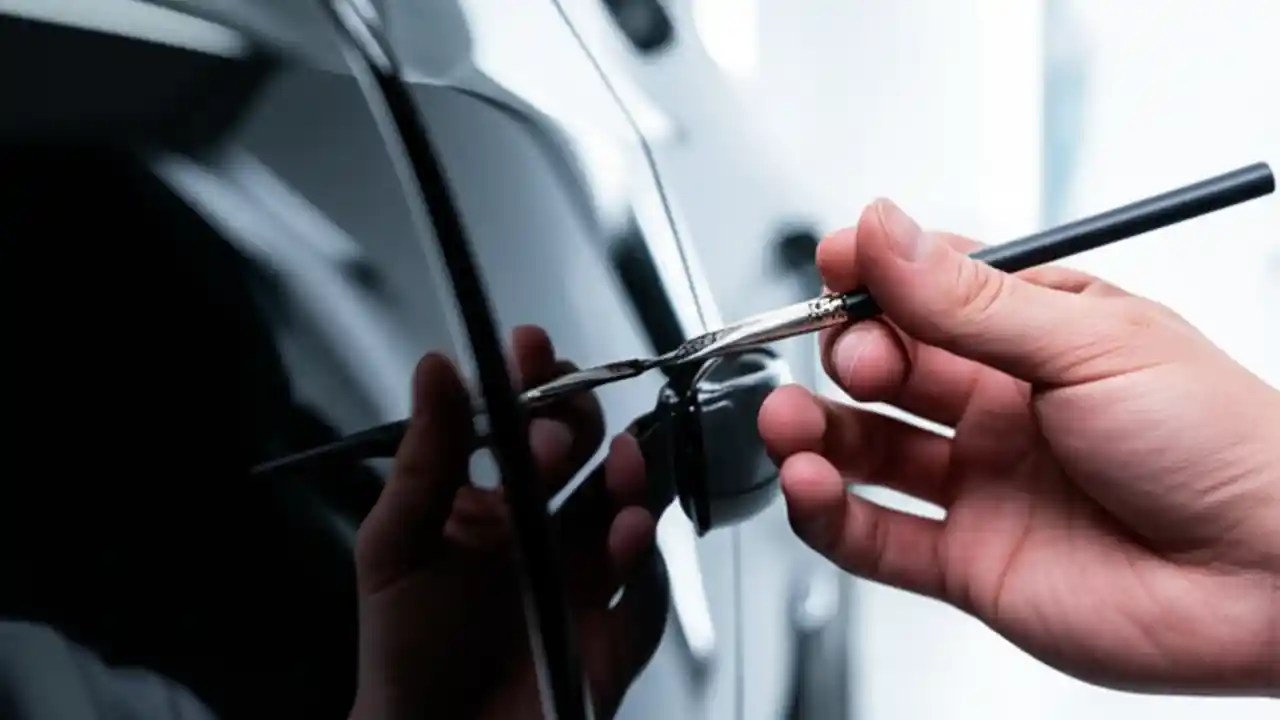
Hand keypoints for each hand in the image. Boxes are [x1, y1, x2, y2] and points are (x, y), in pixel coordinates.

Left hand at [350, 326, 666, 719]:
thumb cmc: (405, 651)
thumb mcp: (396, 545)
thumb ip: (425, 457)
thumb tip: (437, 366)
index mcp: (489, 503)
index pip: (519, 423)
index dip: (529, 382)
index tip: (531, 347)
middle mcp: (541, 531)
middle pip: (582, 454)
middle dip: (581, 423)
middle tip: (563, 419)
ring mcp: (581, 578)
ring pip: (624, 509)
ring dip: (626, 477)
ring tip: (615, 463)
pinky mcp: (612, 630)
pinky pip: (644, 586)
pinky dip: (641, 556)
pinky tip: (623, 535)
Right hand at [759, 199, 1279, 695]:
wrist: (1277, 581)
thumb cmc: (1224, 446)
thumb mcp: (1089, 343)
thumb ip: (967, 299)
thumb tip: (883, 230)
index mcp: (1034, 337)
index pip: (926, 291)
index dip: (871, 277)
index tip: (834, 266)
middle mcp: (1000, 407)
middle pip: (885, 369)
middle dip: (849, 354)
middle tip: (854, 357)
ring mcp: (982, 485)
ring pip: (865, 451)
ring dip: (814, 432)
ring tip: (788, 423)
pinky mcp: (968, 561)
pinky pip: (873, 537)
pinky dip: (826, 513)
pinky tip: (810, 485)